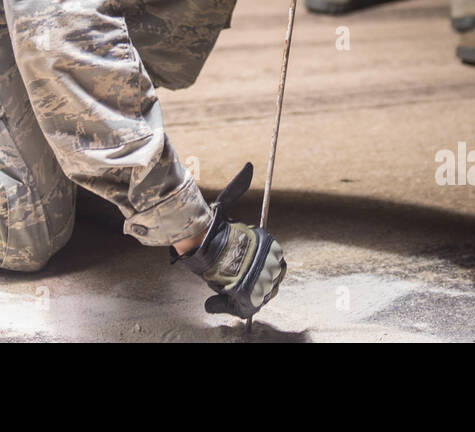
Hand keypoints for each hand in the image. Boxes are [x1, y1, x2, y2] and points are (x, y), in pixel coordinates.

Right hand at [172, 164, 285, 318]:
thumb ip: (237, 188)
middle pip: (270, 279)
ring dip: (245, 293)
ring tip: (227, 286)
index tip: (245, 269)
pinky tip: (221, 302)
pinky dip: (232, 308)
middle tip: (234, 277)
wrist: (198, 244)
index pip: (276, 261)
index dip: (261, 268)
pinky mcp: (249, 295)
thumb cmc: (213, 229)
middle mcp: (270, 261)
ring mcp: (261, 279)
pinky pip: (247, 308)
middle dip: (255, 281)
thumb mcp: (226, 204)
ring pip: (260, 294)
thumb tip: (248, 166)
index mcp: (269, 243)